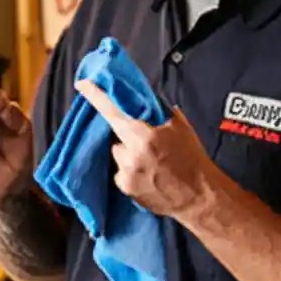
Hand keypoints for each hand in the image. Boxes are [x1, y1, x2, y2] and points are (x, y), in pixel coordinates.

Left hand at [75, 79, 219, 221]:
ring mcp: (126, 173)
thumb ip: (160, 113)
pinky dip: (130, 172)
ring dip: (129, 156)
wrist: (199, 196)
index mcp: (144, 135)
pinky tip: (148, 176)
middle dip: (129, 138)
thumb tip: (148, 103)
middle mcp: (131, 154)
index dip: (96, 96)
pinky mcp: (126, 188)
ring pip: (119, 155)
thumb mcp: (181, 128)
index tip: (82, 84)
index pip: (114, 112)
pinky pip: (121, 173)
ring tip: (151, 164)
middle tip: (148, 144)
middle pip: (118, 137)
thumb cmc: (192, 159)